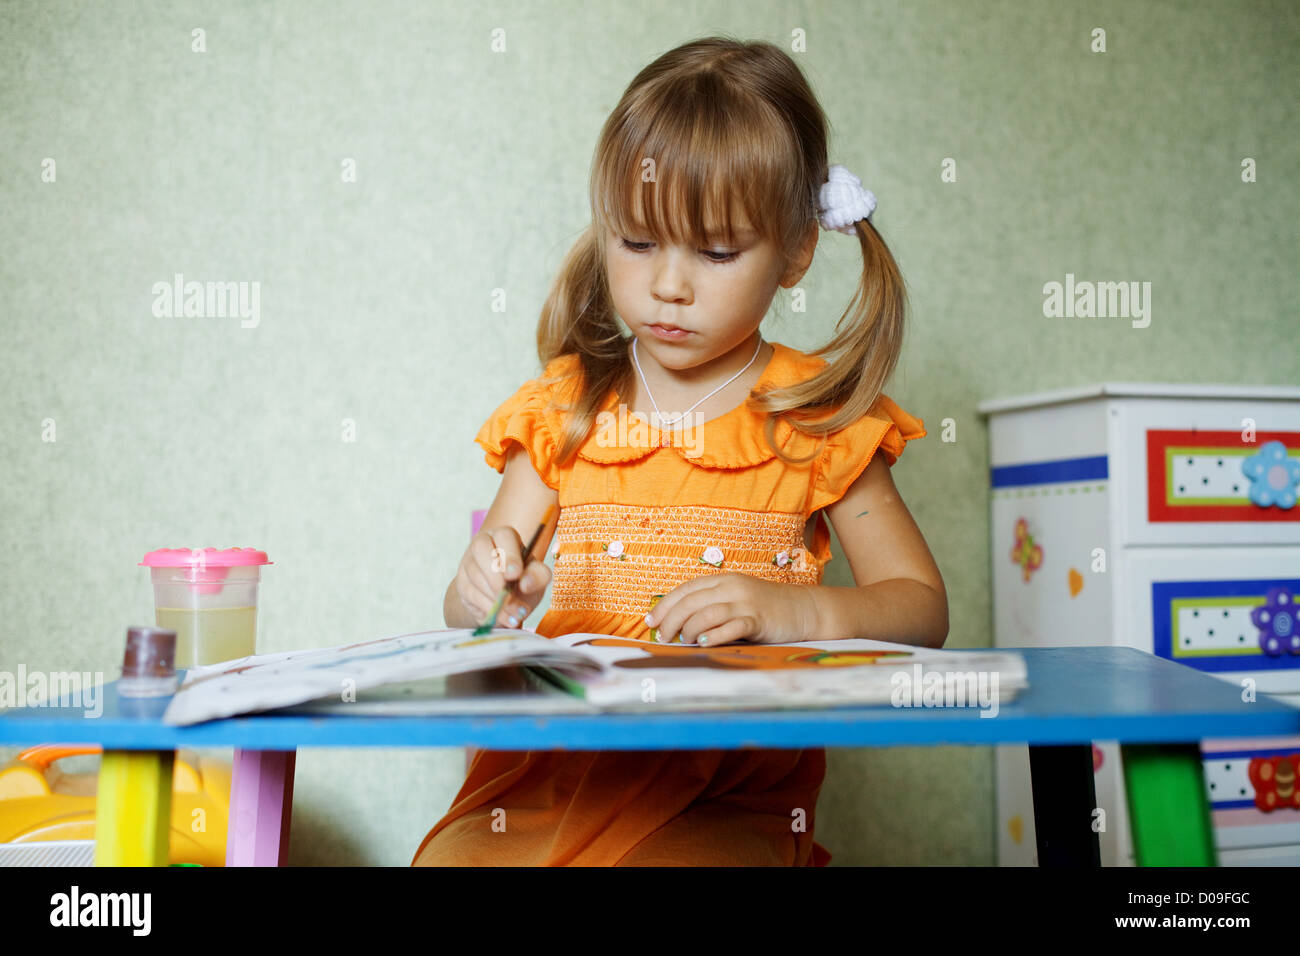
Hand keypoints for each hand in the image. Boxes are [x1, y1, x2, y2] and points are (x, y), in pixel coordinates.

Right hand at [455, 526, 551, 627]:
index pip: (503, 536)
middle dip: (495, 575)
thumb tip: (526, 584)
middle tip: (508, 595)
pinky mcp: (461, 583)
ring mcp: (468, 562)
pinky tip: (502, 616)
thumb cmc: (523, 582)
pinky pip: (471, 593)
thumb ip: (538, 577)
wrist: (505, 601)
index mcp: (505, 537)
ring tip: (513, 613)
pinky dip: (488, 607)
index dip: (509, 556)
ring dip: (494, 596)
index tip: (515, 575)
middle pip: (480, 549)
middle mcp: (483, 544)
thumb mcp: (537, 579)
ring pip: (475, 575)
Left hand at [642, 573, 820, 645]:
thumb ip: (711, 605)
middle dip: (671, 620)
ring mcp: (746, 602)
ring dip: (689, 629)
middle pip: (691, 601)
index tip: (650, 621)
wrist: (802, 608)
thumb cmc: (764, 608)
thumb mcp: (735, 598)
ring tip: (683, 641)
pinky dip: (714, 635)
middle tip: (663, 636)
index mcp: (723, 580)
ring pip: (707, 613)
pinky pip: (731, 626)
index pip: (686, 590)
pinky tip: (704, 643)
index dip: (665, 605)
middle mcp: (732, 587)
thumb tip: (677, 623)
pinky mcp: (758, 619)